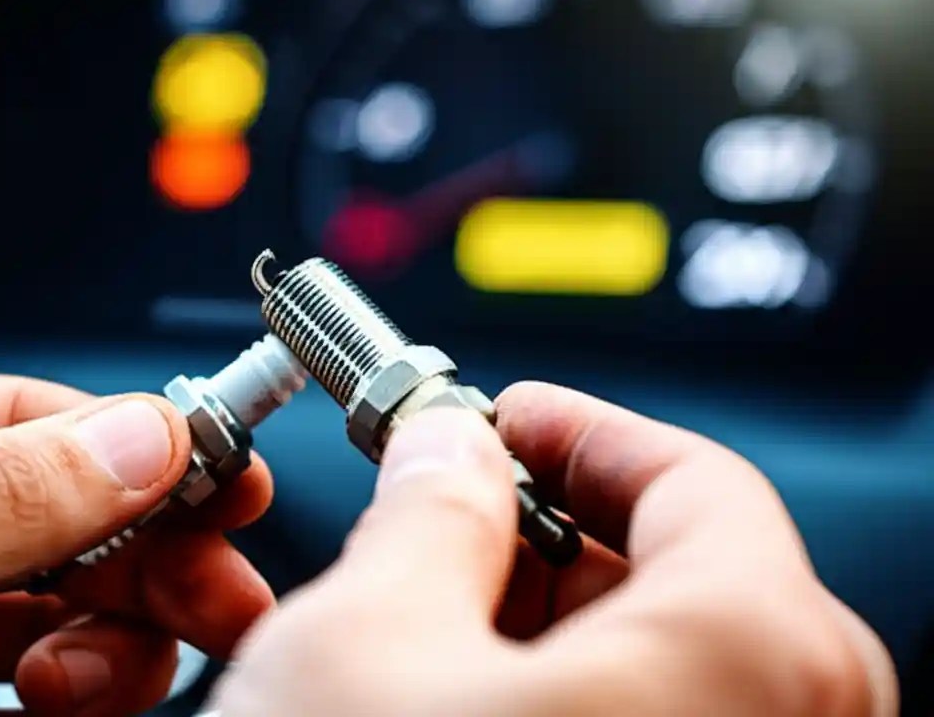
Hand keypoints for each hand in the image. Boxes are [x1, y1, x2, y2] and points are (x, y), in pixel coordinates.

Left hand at [0, 370, 274, 715]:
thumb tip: (140, 438)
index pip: (19, 417)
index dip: (135, 447)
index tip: (227, 483)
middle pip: (53, 512)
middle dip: (142, 555)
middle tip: (218, 598)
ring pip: (52, 601)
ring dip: (106, 640)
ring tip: (87, 686)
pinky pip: (21, 684)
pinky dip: (65, 698)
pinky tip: (57, 710)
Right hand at [208, 382, 897, 715]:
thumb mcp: (365, 634)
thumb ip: (428, 506)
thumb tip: (446, 450)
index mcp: (742, 660)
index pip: (698, 482)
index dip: (582, 432)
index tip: (508, 420)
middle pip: (703, 584)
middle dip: (566, 535)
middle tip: (462, 514)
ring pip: (684, 681)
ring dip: (567, 627)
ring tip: (447, 618)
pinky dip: (583, 711)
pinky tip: (474, 708)